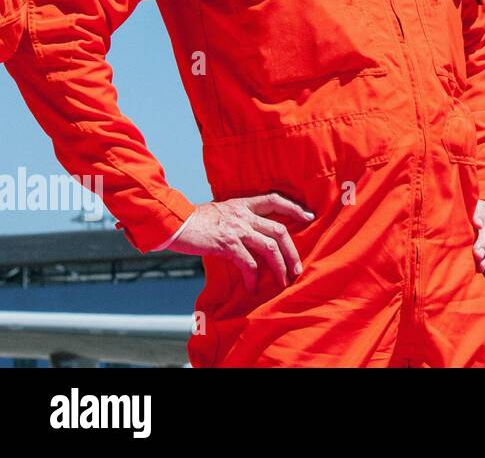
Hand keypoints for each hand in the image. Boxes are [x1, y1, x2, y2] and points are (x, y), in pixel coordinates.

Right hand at [169, 193, 314, 291]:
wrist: (172, 221)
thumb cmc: (192, 220)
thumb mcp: (218, 212)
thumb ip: (235, 218)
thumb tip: (246, 234)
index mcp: (242, 204)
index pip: (274, 200)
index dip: (293, 207)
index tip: (308, 215)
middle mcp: (243, 215)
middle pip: (279, 230)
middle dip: (291, 251)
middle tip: (296, 268)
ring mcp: (237, 230)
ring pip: (269, 248)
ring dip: (279, 267)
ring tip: (282, 281)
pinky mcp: (227, 245)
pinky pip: (248, 263)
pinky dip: (252, 277)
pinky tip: (252, 287)